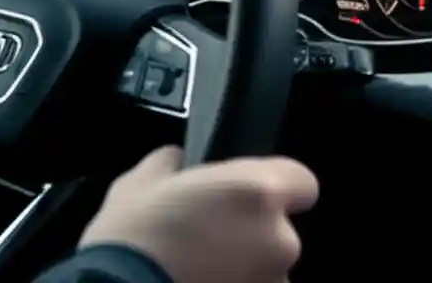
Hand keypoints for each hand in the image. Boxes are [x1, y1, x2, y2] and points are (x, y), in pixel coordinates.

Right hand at [80, 146, 318, 282]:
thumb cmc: (129, 241)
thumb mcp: (139, 183)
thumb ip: (172, 163)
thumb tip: (177, 160)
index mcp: (257, 192)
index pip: (301, 180)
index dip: (277, 185)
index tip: (246, 194)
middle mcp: (278, 239)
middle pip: (280, 229)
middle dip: (250, 232)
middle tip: (206, 235)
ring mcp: (272, 282)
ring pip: (267, 267)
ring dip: (243, 266)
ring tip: (197, 267)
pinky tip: (197, 281)